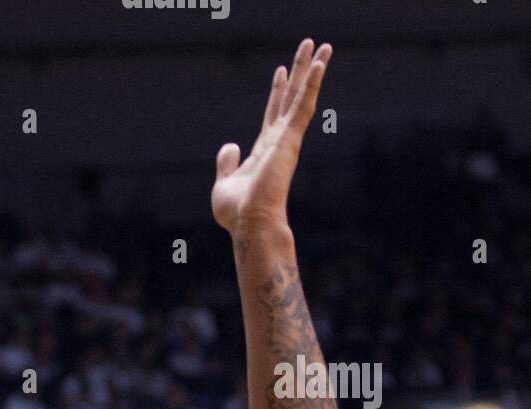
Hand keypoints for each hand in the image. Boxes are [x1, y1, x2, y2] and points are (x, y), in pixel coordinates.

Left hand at [212, 40, 330, 236]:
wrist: (249, 223)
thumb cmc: (238, 212)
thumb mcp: (224, 183)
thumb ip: (227, 163)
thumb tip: (230, 146)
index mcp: (264, 150)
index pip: (272, 114)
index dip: (277, 92)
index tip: (280, 72)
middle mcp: (279, 141)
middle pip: (291, 98)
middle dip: (301, 72)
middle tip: (310, 46)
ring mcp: (286, 139)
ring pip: (302, 96)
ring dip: (312, 69)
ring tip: (323, 44)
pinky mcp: (290, 140)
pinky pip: (303, 107)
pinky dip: (312, 85)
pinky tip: (320, 64)